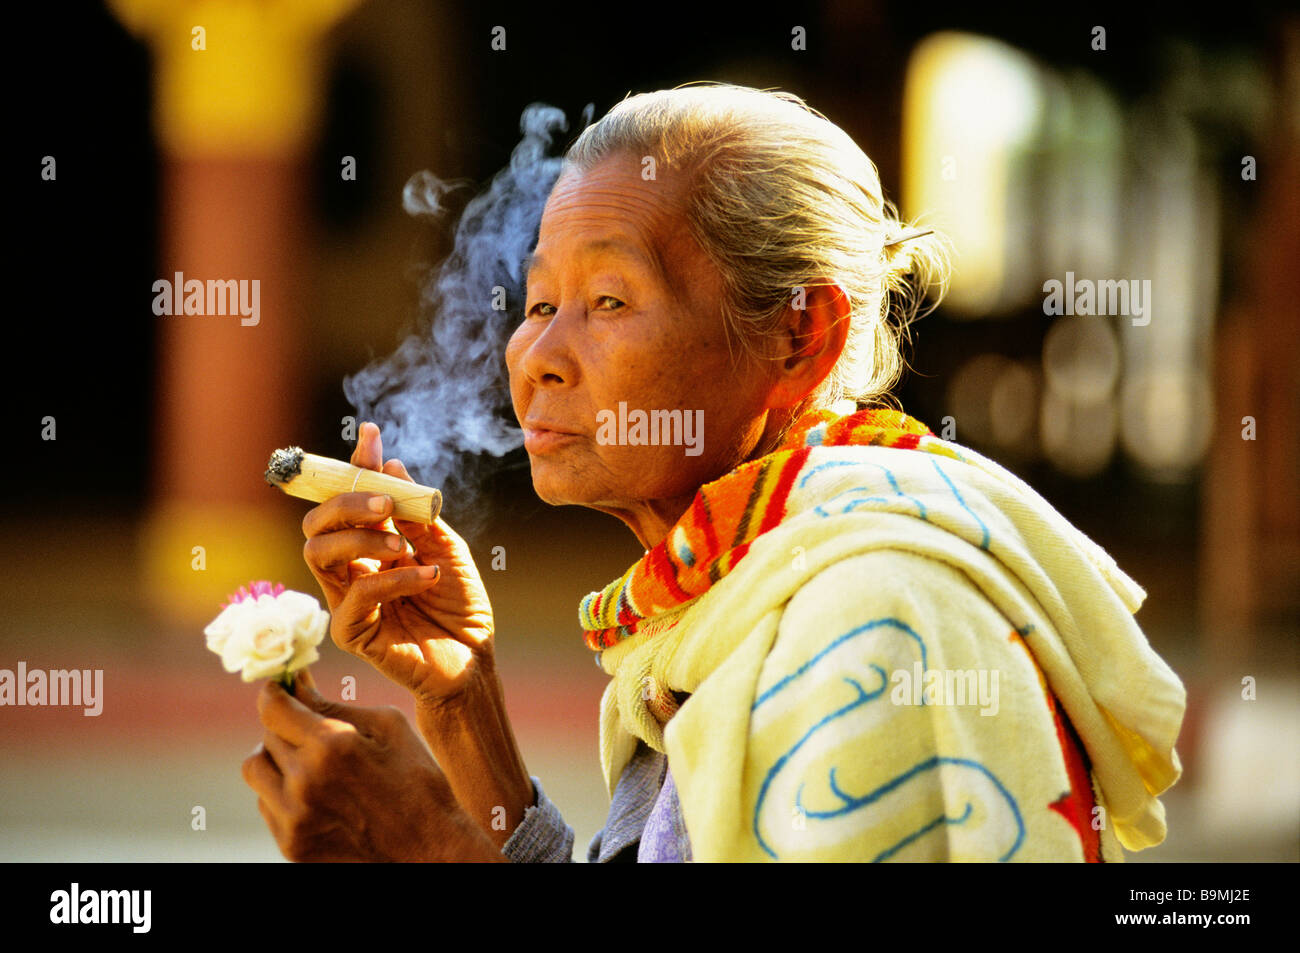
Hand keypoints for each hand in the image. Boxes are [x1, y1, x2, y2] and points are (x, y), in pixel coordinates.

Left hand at [241, 670, 505, 861]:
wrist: (430, 849)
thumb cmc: (418, 781)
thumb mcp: (388, 727)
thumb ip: (335, 706)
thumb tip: (299, 687)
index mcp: (331, 746)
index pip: (273, 708)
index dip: (274, 693)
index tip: (280, 688)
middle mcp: (304, 782)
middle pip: (266, 736)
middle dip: (285, 724)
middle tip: (308, 725)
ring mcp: (294, 818)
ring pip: (257, 770)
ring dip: (276, 758)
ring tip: (308, 761)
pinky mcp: (292, 845)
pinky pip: (266, 803)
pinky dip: (282, 791)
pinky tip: (316, 792)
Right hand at [301, 421, 494, 705]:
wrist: (475, 658)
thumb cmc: (460, 605)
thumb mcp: (446, 546)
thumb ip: (415, 512)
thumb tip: (390, 463)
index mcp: (371, 542)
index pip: (349, 498)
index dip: (355, 464)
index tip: (370, 434)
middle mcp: (351, 567)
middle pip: (316, 522)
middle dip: (347, 500)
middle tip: (387, 502)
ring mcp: (347, 599)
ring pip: (318, 552)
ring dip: (361, 537)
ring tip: (403, 545)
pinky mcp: (352, 632)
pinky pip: (355, 594)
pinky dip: (393, 578)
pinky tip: (425, 576)